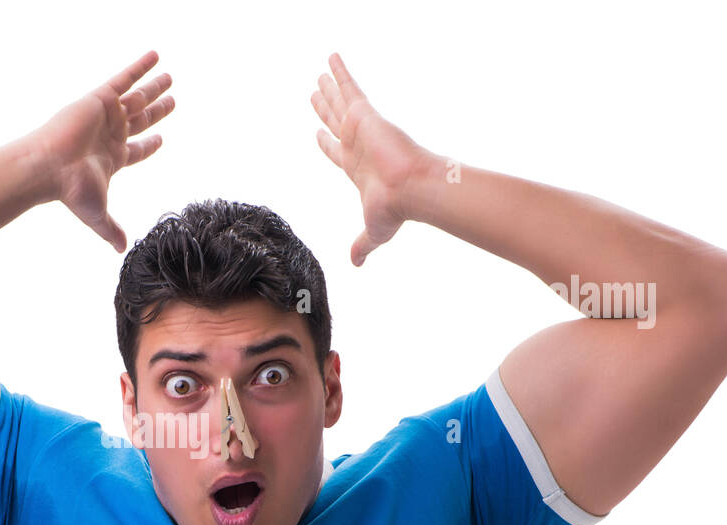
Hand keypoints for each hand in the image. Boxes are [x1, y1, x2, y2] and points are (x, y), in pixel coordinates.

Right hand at [31, 50, 173, 252]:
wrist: (48, 167)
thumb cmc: (70, 190)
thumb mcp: (98, 214)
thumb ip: (111, 229)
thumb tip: (121, 250)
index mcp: (112, 159)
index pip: (136, 150)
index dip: (149, 146)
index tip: (161, 141)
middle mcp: (111, 135)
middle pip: (141, 120)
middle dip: (157, 112)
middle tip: (173, 102)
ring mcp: (106, 116)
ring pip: (137, 98)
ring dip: (154, 88)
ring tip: (170, 78)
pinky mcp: (99, 99)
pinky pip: (124, 79)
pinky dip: (140, 67)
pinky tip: (156, 56)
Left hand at [311, 52, 430, 265]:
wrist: (412, 190)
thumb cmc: (396, 210)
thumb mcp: (373, 231)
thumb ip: (362, 245)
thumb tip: (356, 264)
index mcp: (357, 169)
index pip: (337, 152)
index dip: (326, 143)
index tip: (318, 133)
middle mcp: (358, 146)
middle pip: (336, 123)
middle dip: (325, 110)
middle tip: (314, 95)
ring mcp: (361, 129)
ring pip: (339, 104)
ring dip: (329, 89)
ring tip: (319, 76)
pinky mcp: (366, 116)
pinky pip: (349, 88)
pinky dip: (340, 72)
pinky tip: (330, 59)